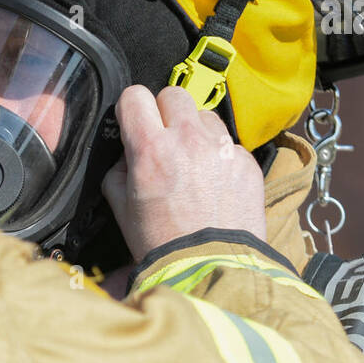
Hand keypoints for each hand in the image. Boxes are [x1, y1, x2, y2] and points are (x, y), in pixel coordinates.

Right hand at [100, 85, 266, 259]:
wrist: (210, 269)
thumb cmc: (162, 243)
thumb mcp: (121, 208)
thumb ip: (118, 171)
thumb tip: (128, 155)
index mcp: (151, 149)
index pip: (135, 95)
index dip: (131, 109)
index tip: (134, 122)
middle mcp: (188, 140)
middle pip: (173, 94)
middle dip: (164, 112)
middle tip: (163, 139)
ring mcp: (221, 148)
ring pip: (204, 114)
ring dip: (194, 130)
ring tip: (191, 161)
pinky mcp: (245, 161)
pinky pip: (228, 143)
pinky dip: (218, 155)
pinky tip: (213, 182)